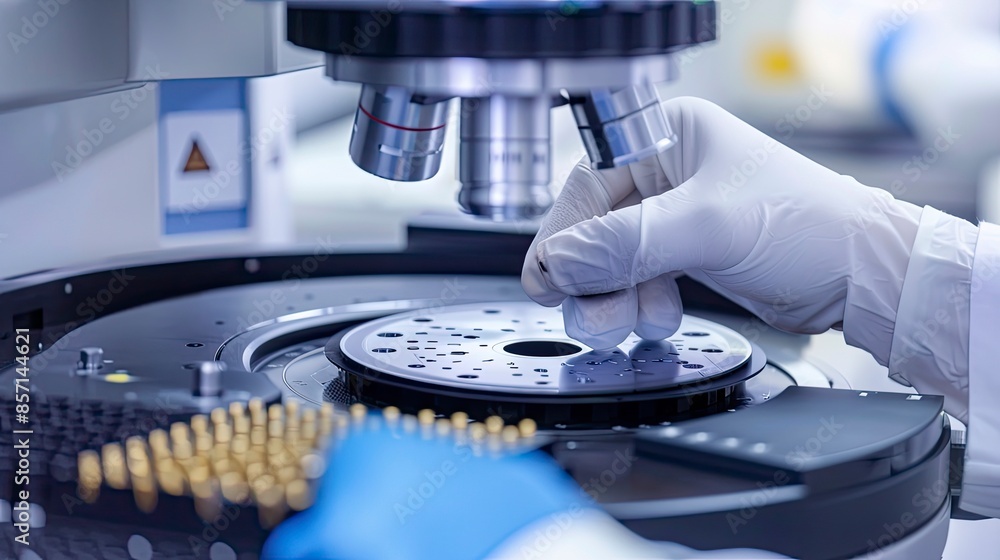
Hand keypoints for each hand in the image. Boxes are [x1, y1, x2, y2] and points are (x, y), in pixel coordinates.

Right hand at [522, 97, 922, 369]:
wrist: (860, 278)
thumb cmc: (808, 227)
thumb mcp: (708, 228)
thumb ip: (627, 244)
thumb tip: (560, 262)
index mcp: (667, 136)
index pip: (589, 182)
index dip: (564, 232)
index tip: (547, 277)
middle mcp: (664, 172)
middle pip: (592, 227)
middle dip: (589, 276)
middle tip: (588, 312)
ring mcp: (671, 216)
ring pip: (608, 261)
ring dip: (611, 299)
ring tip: (628, 320)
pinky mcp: (682, 254)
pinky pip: (633, 281)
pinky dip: (635, 305)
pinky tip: (656, 316)